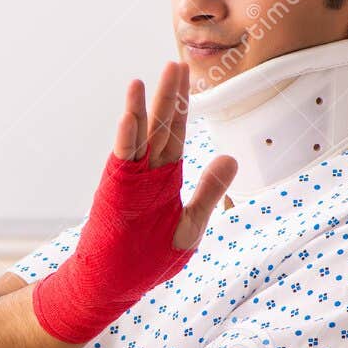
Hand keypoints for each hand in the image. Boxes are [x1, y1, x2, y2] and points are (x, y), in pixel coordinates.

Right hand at [111, 60, 236, 248]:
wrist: (116, 284)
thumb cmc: (149, 258)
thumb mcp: (191, 225)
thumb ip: (210, 192)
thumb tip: (231, 157)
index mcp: (165, 177)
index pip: (176, 132)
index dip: (182, 103)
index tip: (185, 74)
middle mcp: (147, 172)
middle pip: (160, 126)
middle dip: (167, 95)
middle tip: (175, 63)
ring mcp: (129, 180)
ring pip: (138, 136)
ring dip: (141, 108)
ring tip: (143, 79)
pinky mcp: (115, 190)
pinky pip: (122, 158)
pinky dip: (125, 136)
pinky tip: (128, 113)